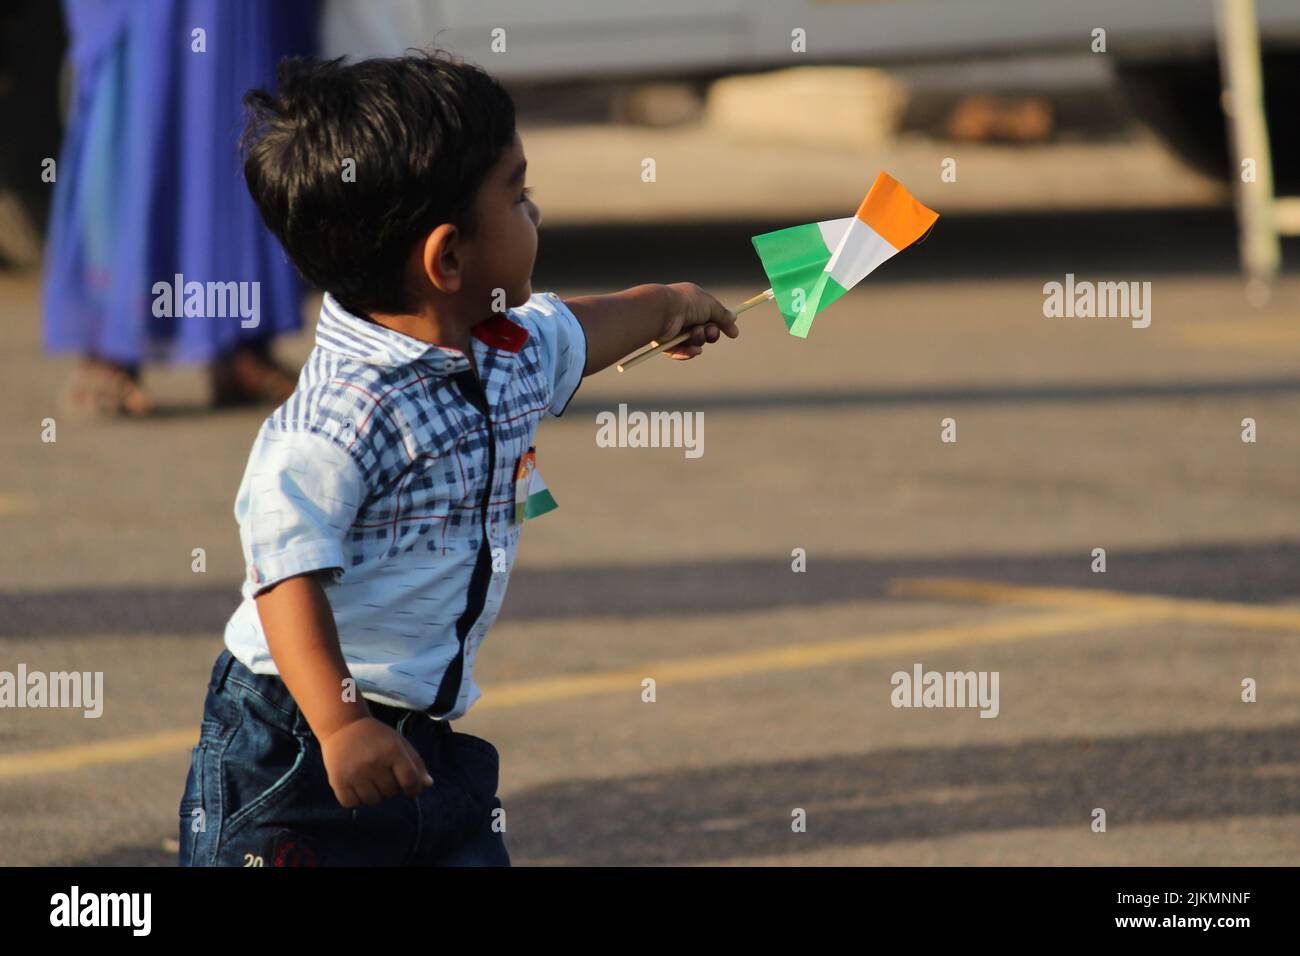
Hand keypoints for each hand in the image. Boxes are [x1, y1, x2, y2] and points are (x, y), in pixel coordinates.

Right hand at [318, 715, 432, 807]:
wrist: (342, 727)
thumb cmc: (376, 736)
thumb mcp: (399, 743)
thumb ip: (415, 763)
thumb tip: (428, 785)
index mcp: (392, 751)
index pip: (409, 780)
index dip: (414, 789)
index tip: (412, 790)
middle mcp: (373, 763)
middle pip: (391, 793)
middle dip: (392, 788)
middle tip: (385, 776)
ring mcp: (354, 773)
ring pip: (373, 801)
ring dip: (376, 795)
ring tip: (372, 781)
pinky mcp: (338, 781)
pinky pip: (353, 804)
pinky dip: (358, 800)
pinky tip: (359, 787)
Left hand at [658, 282, 739, 359]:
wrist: (664, 311)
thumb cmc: (686, 303)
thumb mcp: (710, 305)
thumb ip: (722, 314)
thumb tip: (734, 318)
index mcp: (692, 303)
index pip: (711, 316)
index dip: (722, 325)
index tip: (733, 334)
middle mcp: (683, 316)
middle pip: (705, 332)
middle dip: (711, 334)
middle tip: (710, 331)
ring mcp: (675, 331)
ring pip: (695, 343)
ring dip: (700, 340)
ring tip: (695, 333)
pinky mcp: (667, 344)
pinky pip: (683, 353)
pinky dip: (689, 353)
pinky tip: (693, 350)